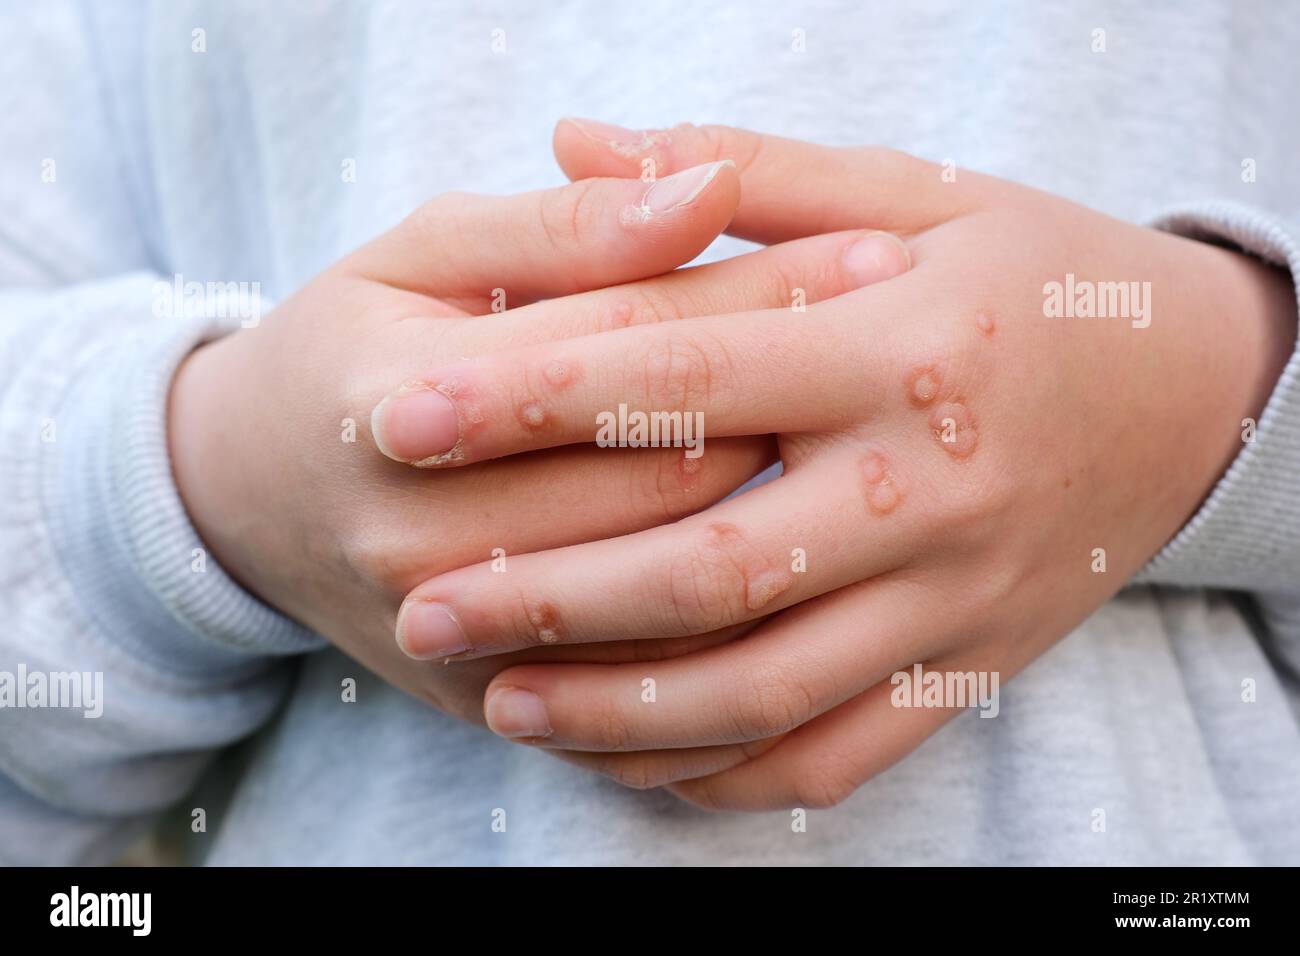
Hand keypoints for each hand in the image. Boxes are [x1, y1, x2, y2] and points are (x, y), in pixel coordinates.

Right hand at [168, 159, 907, 726]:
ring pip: (676, 610)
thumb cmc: (357, 348)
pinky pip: (643, 705)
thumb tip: (706, 187)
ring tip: (884, 471)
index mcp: (399, 403)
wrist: (253, 497)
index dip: (765, 300)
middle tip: (913, 366)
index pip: (630, 357)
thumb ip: (564, 229)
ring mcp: (457, 643)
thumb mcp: (428, 254)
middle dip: (800, 418)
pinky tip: (824, 594)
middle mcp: (420, 543)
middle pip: (670, 488)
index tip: (881, 258)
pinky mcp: (487, 702)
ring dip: (796, 543)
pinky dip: (740, 653)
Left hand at [387, 122, 1295, 806]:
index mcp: (902, 346)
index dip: (530, 398)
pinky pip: (835, 755)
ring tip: (501, 702)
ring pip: (764, 689)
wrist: (1194, 391)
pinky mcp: (970, 668)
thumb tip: (579, 143)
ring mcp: (955, 595)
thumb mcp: (914, 193)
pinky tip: (630, 754)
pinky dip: (722, 769)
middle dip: (548, 598)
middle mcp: (931, 484)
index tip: (404, 421)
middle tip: (420, 608)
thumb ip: (743, 172)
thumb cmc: (1034, 275)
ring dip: (617, 710)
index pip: (686, 374)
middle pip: (710, 567)